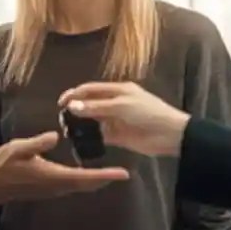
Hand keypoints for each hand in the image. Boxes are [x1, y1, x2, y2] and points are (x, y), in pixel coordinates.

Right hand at [0, 132, 128, 201]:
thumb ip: (39, 143)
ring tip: (110, 173)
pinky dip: (85, 180)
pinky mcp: (48, 188)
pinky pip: (73, 185)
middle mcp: (58, 186)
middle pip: (88, 185)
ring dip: (96, 181)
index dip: (107, 176)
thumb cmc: (3, 165)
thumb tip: (56, 135)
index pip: (87, 177)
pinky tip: (87, 174)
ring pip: (81, 187)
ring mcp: (53, 189)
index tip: (124, 174)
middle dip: (106, 179)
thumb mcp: (20, 149)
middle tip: (123, 175)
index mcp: (54, 176)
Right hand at [57, 82, 189, 156]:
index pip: (90, 88)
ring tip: (67, 130)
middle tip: (62, 118)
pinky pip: (100, 134)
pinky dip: (90, 136)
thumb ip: (97, 107)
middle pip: (90, 103)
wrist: (170, 134)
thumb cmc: (148, 114)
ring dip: (82, 123)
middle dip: (76, 109)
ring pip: (94, 119)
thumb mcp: (121, 106)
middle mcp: (115, 103)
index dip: (74, 94)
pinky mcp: (118, 135)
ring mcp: (116, 119)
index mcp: (118, 89)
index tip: (60, 103)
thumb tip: (72, 106)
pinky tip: (80, 140)